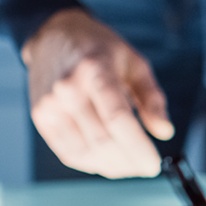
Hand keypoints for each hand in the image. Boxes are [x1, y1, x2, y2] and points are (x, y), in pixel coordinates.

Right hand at [22, 9, 172, 178]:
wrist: (54, 36)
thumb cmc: (100, 50)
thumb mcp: (136, 65)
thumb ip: (152, 99)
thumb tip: (165, 132)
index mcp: (96, 70)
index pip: (118, 119)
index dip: (138, 148)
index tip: (154, 165)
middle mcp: (68, 88)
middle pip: (102, 141)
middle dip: (129, 163)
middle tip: (146, 168)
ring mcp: (50, 104)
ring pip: (84, 153)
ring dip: (112, 167)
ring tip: (131, 165)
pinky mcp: (40, 117)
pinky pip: (68, 153)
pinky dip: (92, 164)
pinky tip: (109, 161)